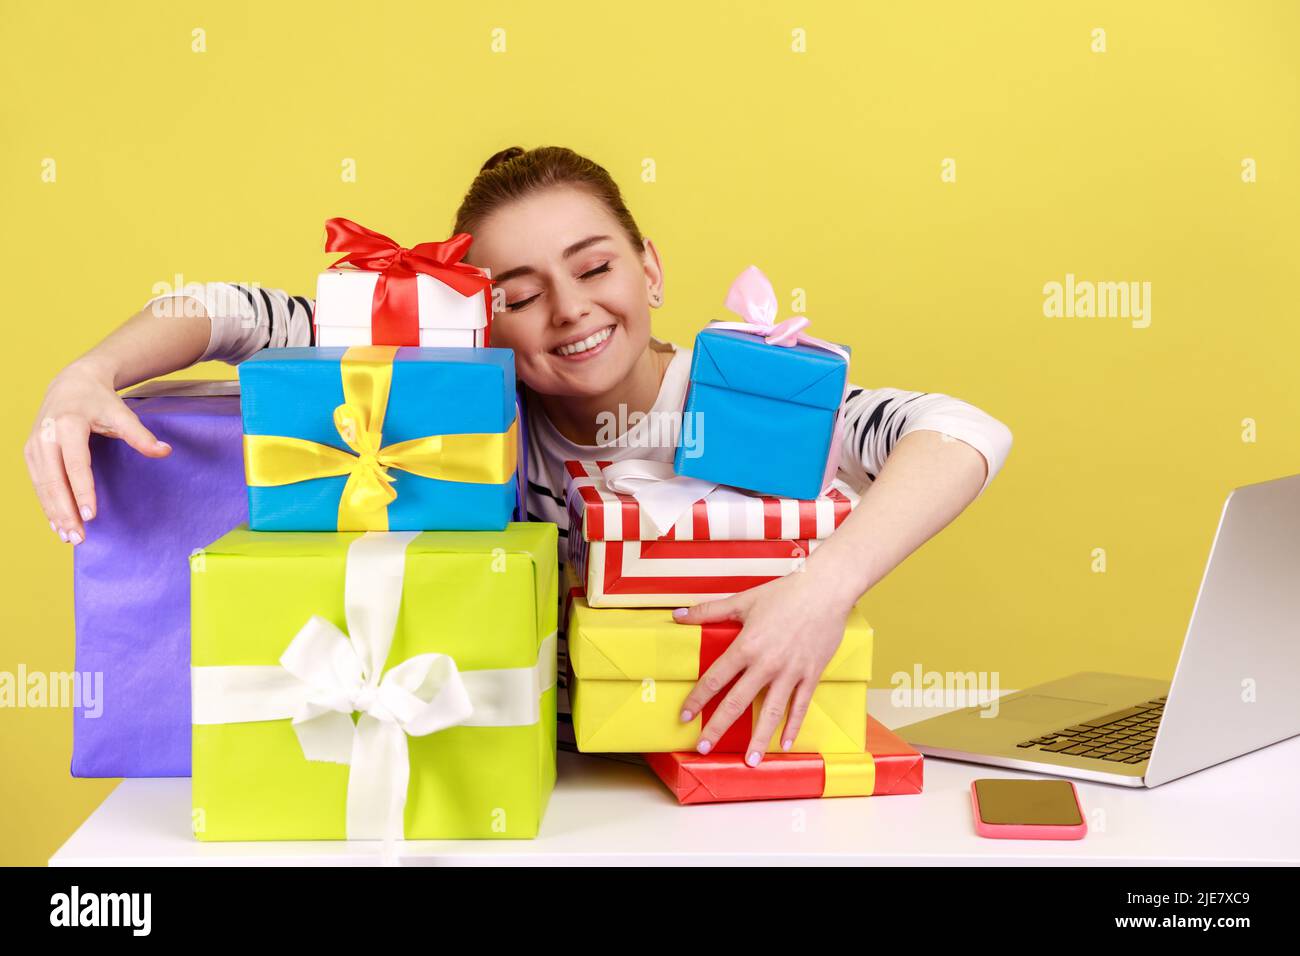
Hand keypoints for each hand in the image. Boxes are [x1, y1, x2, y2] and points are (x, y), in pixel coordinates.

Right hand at [24, 358, 170, 543]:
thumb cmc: (100, 401)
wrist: (71, 383)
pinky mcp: (30, 453)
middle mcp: (45, 436)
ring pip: (42, 486)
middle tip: (79, 538)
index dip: (82, 490)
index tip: (91, 515)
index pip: (75, 464)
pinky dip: (47, 505)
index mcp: (67, 425)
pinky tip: (57, 524)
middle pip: (53, 480)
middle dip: (65, 511)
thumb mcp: (122, 413)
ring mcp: (34, 445)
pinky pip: (37, 483)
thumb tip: (165, 451)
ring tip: (69, 537)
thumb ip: (140, 435)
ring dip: (54, 513)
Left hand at [673, 562, 857, 764]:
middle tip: (703, 748)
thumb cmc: (784, 593)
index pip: (715, 679)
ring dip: (759, 738)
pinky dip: (793, 726)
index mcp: (746, 646)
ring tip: (750, 761)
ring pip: (771, 712)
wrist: (825, 590)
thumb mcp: (743, 600)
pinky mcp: (810, 675)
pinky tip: (786, 744)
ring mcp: (790, 673)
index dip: (698, 700)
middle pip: (737, 703)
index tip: (686, 716)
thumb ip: (709, 611)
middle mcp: (766, 665)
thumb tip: (678, 615)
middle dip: (718, 727)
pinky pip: (800, 706)